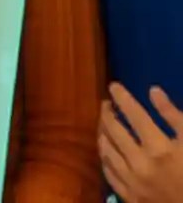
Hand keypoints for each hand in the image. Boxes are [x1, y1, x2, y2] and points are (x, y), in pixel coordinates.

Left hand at [100, 83, 182, 202]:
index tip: (114, 86)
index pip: (134, 115)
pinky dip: (105, 156)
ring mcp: (132, 181)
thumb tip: (153, 91)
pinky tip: (106, 149)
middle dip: (108, 113)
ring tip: (104, 122)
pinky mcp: (129, 197)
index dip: (122, 98)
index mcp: (159, 148)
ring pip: (106, 150)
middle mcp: (140, 163)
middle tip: (106, 103)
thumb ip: (174, 116)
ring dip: (103, 132)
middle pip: (114, 131)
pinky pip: (108, 172)